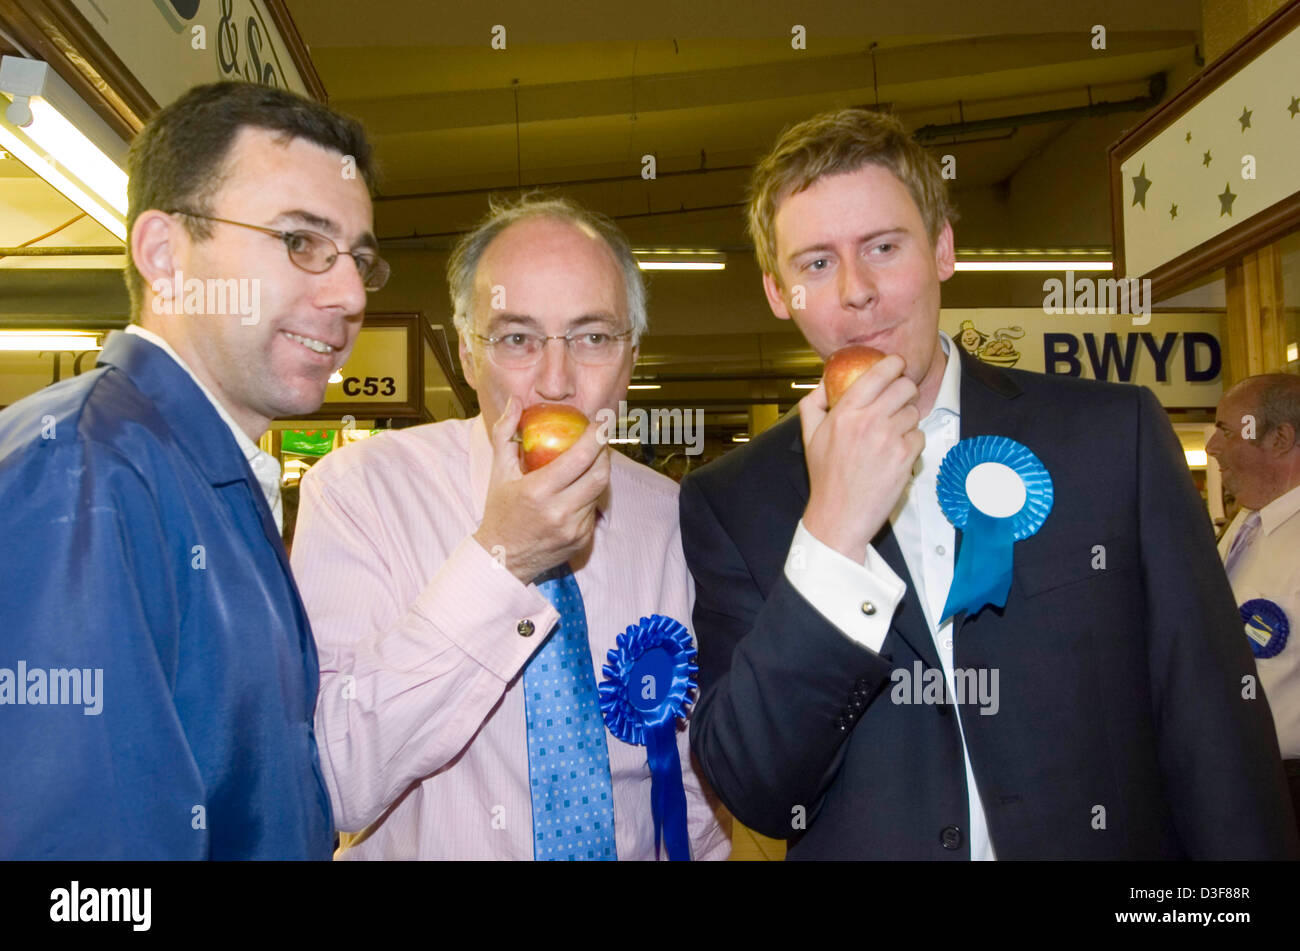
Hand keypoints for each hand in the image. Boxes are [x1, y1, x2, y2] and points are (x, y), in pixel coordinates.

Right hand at [473, 398, 610, 583]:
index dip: (596, 436)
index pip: (579, 458)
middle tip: (601, 440)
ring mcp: (573, 529)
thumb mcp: (497, 472)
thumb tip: (515, 402)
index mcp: (537, 491)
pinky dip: (590, 496)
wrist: (502, 559)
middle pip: (600, 475)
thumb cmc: (500, 511)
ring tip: (590, 462)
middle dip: (605, 453)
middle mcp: (559, 511)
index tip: (602, 422)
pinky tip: (579, 490)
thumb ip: (505, 433)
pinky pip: (594, 510)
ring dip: (598, 473)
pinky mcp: (581, 540)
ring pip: (599, 492)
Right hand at [799, 355, 923, 563]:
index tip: (896, 364)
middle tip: (900, 400)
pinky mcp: (905, 456)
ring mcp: (889, 438)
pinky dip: (911, 443)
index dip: (893, 364)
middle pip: (904, 387)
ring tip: (891, 435)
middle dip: (905, 390)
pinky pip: (919, 435)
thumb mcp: (809, 436)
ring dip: (907, 420)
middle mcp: (868, 421)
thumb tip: (824, 382)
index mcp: (844, 412)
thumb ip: (814, 404)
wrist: (840, 515)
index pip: (878, 374)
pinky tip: (895, 454)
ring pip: (913, 412)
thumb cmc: (825, 477)